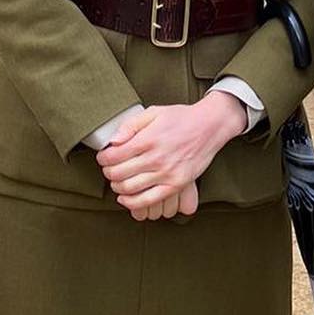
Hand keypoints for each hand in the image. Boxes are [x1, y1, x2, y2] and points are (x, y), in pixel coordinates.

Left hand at [96, 96, 246, 215]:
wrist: (210, 126)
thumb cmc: (182, 118)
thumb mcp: (154, 112)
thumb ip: (131, 125)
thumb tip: (113, 141)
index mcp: (148, 139)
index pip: (114, 156)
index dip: (103, 158)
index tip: (103, 157)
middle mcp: (156, 158)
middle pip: (119, 173)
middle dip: (108, 173)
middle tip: (109, 169)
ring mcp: (166, 173)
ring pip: (130, 188)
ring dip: (117, 187)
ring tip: (117, 181)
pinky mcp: (176, 184)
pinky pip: (148, 200)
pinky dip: (132, 203)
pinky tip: (125, 198)